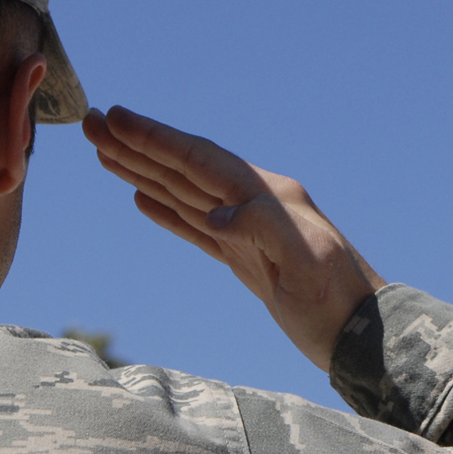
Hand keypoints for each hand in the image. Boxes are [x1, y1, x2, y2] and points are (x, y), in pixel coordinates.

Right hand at [82, 105, 385, 372]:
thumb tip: (214, 214)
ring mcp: (247, 231)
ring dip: (142, 171)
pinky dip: (165, 210)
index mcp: (266, 194)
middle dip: (137, 145)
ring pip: (183, 193)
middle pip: (183, 167)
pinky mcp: (244, 260)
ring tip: (103, 152)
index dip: (155, 138)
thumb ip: (263, 227)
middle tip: (90, 123)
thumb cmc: (340, 299)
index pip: (199, 158)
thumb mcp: (306, 260)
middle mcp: (254, 204)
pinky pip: (194, 227)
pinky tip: (141, 198)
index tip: (114, 117)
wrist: (363, 336)